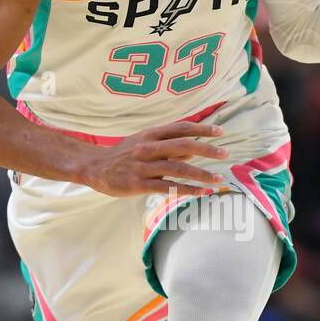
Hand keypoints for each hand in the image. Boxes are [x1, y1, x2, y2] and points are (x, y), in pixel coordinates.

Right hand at [77, 120, 228, 197]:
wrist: (93, 167)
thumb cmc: (122, 155)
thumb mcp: (143, 142)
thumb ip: (168, 145)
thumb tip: (195, 149)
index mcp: (150, 134)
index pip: (180, 128)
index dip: (202, 128)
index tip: (220, 131)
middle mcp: (148, 147)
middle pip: (183, 145)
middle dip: (207, 149)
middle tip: (226, 154)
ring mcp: (143, 166)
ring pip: (178, 168)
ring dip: (201, 174)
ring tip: (218, 179)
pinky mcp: (139, 184)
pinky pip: (167, 187)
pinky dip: (186, 190)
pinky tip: (201, 192)